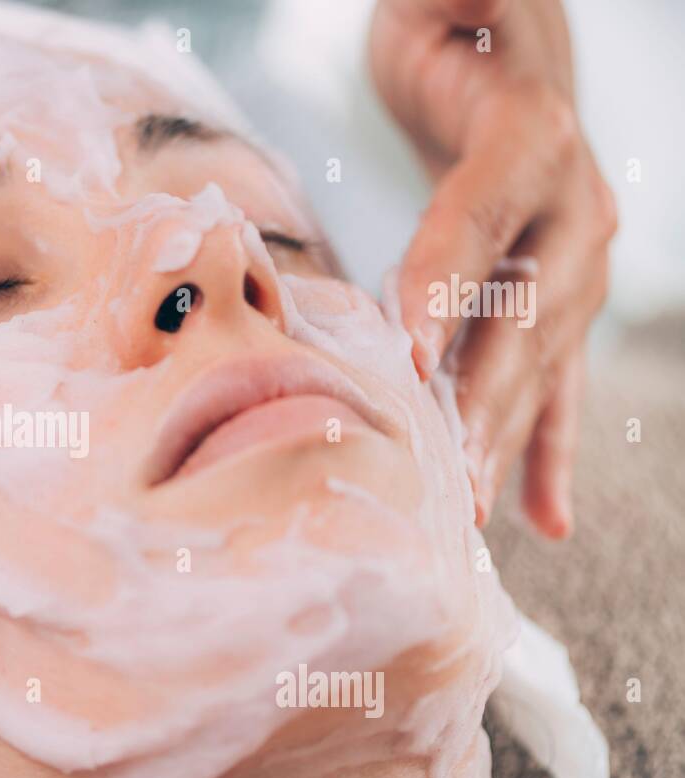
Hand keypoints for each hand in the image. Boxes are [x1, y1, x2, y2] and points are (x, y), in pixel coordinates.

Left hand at [370, 0, 616, 535]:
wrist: (501, 51)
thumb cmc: (455, 25)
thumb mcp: (450, 3)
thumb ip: (447, 16)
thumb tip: (442, 20)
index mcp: (533, 143)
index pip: (479, 223)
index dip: (444, 288)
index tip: (409, 361)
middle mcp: (573, 211)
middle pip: (519, 317)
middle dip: (479, 401)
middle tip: (442, 478)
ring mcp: (574, 266)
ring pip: (536, 365)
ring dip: (504, 442)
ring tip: (473, 519)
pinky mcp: (554, 300)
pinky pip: (555, 384)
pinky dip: (548, 453)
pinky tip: (540, 520)